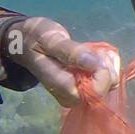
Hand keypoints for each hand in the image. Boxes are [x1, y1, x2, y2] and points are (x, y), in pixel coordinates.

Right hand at [2, 16, 116, 106]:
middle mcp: (69, 95)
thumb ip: (71, 52)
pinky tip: (98, 54)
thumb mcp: (51, 39)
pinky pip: (107, 80)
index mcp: (58, 86)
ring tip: (96, 50)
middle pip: (102, 92)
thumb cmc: (37, 39)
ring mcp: (77, 92)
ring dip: (108, 65)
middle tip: (97, 50)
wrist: (26, 42)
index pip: (90, 94)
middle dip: (106, 68)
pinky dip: (107, 65)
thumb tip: (95, 65)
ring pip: (108, 86)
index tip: (97, 56)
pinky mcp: (84, 86)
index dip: (102, 77)